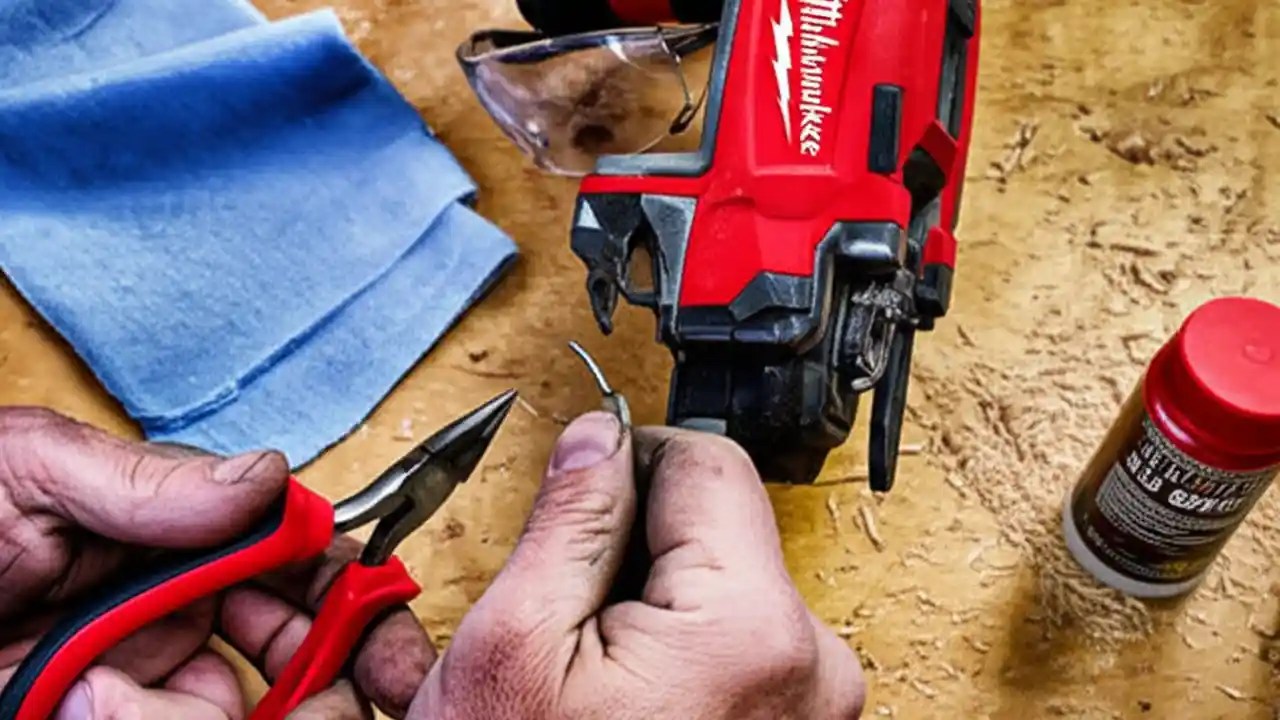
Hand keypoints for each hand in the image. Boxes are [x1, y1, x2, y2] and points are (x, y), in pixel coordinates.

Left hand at [0, 407, 434, 719]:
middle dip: (323, 669)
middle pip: (292, 646)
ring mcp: (135, 682)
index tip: (384, 628)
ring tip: (93, 694)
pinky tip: (82, 708)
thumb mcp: (19, 474)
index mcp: (167, 533)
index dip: (351, 589)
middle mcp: (166, 610)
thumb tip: (271, 478)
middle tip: (336, 694)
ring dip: (193, 709)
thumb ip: (147, 480)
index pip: (293, 556)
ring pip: (238, 708)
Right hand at [409, 412, 865, 718]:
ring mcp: (811, 702)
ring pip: (720, 584)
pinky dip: (674, 649)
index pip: (709, 465)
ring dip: (648, 603)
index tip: (580, 492)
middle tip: (567, 615)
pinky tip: (623, 695)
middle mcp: (810, 662)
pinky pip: (733, 643)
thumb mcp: (518, 652)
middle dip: (633, 548)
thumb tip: (598, 438)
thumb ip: (570, 523)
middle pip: (719, 526)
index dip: (630, 460)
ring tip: (590, 671)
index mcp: (751, 628)